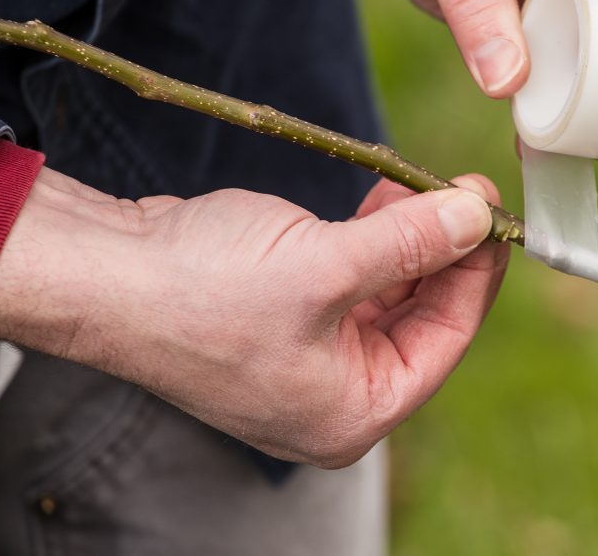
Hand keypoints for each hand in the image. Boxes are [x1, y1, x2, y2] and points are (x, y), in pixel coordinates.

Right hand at [0, 168, 508, 467]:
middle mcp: (334, 395)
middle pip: (419, 318)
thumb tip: (476, 216)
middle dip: (445, 251)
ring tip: (427, 183)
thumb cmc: (202, 288)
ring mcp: (307, 358)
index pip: (445, 341)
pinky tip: (385, 198)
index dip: (477, 273)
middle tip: (467, 188)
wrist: (102, 272)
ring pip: (386, 295)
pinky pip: (350, 282)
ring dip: (410, 240)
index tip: (495, 213)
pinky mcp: (285, 318)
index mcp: (352, 413)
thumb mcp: (325, 264)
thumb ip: (411, 243)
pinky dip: (372, 242)